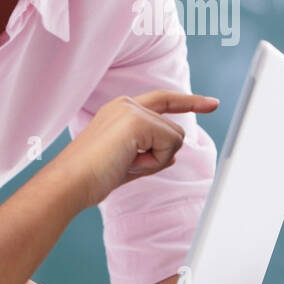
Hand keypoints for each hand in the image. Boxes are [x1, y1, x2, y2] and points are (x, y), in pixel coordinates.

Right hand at [55, 91, 218, 207]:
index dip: (190, 101)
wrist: (70, 183)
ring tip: (123, 164)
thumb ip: (151, 156)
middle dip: (158, 157)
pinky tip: (127, 163)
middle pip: (174, 132)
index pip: (164, 101)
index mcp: (121, 110)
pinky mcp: (137, 121)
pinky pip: (169, 146)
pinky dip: (152, 163)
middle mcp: (127, 104)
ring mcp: (132, 110)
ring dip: (154, 161)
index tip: (213, 103)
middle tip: (124, 165)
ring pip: (175, 140)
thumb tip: (174, 154)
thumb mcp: (128, 165)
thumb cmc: (93, 177)